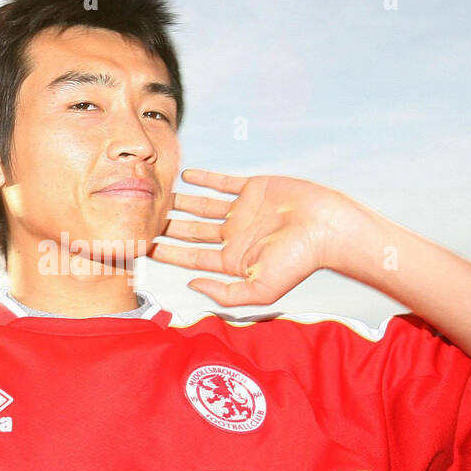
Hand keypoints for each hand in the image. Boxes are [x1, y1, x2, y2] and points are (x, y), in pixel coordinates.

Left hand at [151, 169, 359, 306]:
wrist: (326, 228)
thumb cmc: (299, 262)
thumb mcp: (259, 290)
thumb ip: (225, 294)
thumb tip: (192, 286)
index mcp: (234, 261)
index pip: (192, 258)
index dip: (168, 253)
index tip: (145, 247)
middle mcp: (235, 236)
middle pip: (193, 232)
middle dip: (169, 228)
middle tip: (144, 220)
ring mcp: (243, 212)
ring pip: (203, 207)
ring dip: (182, 203)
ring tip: (160, 196)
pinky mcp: (254, 189)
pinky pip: (224, 182)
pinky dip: (206, 178)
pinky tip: (187, 176)